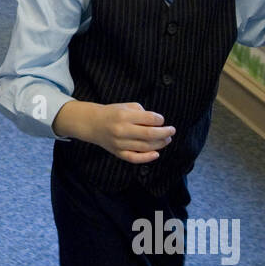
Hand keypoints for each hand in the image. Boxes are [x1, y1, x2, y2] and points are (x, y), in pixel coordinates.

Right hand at [53, 100, 174, 163]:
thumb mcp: (125, 106)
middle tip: (172, 130)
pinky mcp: (118, 153)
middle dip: (165, 132)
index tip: (162, 120)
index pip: (149, 119)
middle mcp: (122, 130)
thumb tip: (157, 123)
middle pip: (150, 134)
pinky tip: (156, 153)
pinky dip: (147, 158)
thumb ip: (142, 112)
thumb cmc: (112, 113)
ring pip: (146, 147)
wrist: (92, 124)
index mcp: (124, 116)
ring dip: (160, 144)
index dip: (160, 120)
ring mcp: (120, 143)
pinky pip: (135, 158)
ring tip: (167, 140)